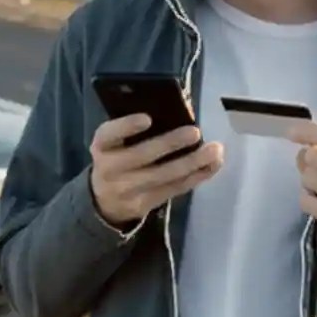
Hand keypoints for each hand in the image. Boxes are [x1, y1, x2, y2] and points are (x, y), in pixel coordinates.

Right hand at [89, 114, 224, 226]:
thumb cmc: (116, 158)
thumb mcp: (114, 144)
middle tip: (195, 132)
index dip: (126, 126)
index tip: (147, 118)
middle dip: (170, 144)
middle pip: (142, 156)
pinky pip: (175, 189)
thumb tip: (177, 111)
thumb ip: (133, 131)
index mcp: (101, 146)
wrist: (105, 201)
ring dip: (193, 162)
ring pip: (164, 176)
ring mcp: (128, 190)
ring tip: (215, 150)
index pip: (108, 134)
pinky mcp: (146, 205)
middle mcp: (110, 169)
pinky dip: (197, 176)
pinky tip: (212, 164)